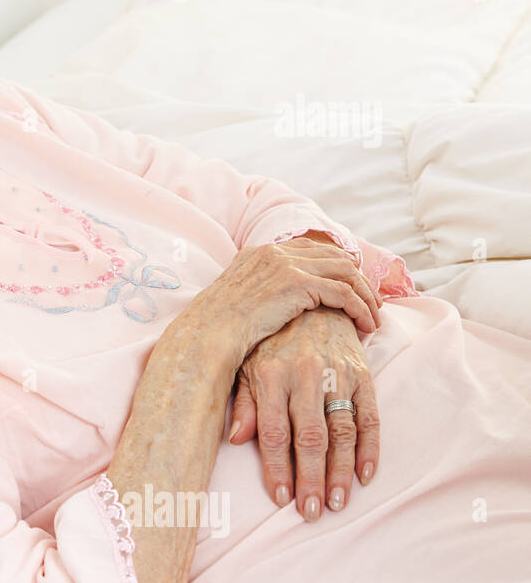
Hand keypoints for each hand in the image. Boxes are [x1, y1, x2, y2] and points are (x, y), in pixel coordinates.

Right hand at [188, 236, 381, 368]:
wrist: (207, 333)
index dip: (337, 266)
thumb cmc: (218, 327)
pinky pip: (344, 292)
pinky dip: (360, 308)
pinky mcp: (298, 284)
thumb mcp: (236, 298)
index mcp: (260, 252)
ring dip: (365, 296)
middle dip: (359, 280)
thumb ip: (258, 290)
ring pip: (345, 272)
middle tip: (372, 302)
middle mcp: (275, 252)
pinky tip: (365, 324)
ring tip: (374, 318)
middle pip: (334, 256)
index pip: (312, 249)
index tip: (352, 287)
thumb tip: (272, 304)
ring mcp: (286, 265)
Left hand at [228, 306, 379, 520]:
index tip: (281, 499)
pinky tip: (364, 476)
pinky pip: (370, 416)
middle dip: (310, 479)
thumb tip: (234, 439)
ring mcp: (338, 375)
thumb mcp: (246, 364)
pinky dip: (369, 449)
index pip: (274, 432)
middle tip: (311, 513)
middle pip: (310, 438)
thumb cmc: (272, 341)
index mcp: (270, 375)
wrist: (314, 302)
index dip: (277, 468)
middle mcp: (305, 376)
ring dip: (340, 472)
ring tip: (335, 503)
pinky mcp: (363, 374)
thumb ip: (243, 402)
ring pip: (342, 432)